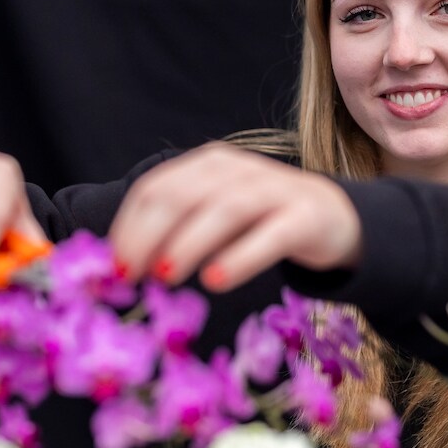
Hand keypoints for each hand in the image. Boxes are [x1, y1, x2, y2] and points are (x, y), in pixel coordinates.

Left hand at [109, 143, 361, 291]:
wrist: (336, 217)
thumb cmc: (262, 223)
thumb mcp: (216, 218)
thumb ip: (177, 231)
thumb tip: (123, 267)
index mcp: (209, 165)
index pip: (156, 188)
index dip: (128, 225)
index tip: (111, 266)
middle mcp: (239, 170)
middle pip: (183, 195)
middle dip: (148, 234)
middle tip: (129, 275)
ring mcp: (274, 191)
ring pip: (224, 210)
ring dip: (188, 243)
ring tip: (165, 276)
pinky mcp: (304, 218)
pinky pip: (270, 236)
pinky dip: (239, 258)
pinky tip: (215, 281)